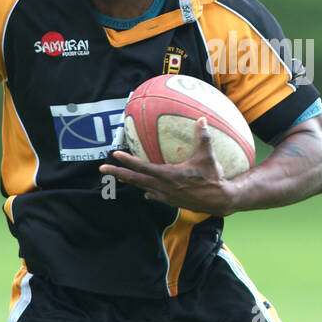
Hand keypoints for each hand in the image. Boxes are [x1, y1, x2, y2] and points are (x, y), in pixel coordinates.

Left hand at [99, 117, 237, 215]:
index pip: (142, 167)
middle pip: (135, 180)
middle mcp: (163, 187)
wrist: (219, 200)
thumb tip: (202, 119)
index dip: (127, 160)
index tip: (114, 154)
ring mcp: (166, 196)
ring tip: (119, 177)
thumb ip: (203, 137)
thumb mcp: (208, 156)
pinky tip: (145, 192)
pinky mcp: (172, 202)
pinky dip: (148, 193)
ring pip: (142, 188)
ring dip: (130, 182)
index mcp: (168, 175)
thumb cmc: (213, 177)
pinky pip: (155, 197)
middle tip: (102, 168)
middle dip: (118, 173)